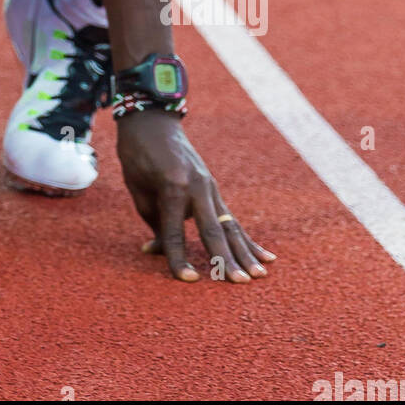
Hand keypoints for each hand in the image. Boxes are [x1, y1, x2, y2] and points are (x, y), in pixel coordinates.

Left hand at [116, 109, 275, 282]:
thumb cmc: (137, 155)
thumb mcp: (137, 189)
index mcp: (173, 186)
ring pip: (229, 225)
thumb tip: (159, 253)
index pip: (175, 231)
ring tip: (259, 275)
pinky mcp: (214, 190)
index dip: (179, 257)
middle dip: (225, 258)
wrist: (152, 122)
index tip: (188, 280)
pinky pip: (232, 219)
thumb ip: (153, 222)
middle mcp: (197, 186)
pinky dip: (248, 240)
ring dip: (244, 253)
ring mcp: (210, 187)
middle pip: (212, 229)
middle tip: (239, 282)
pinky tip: (267, 257)